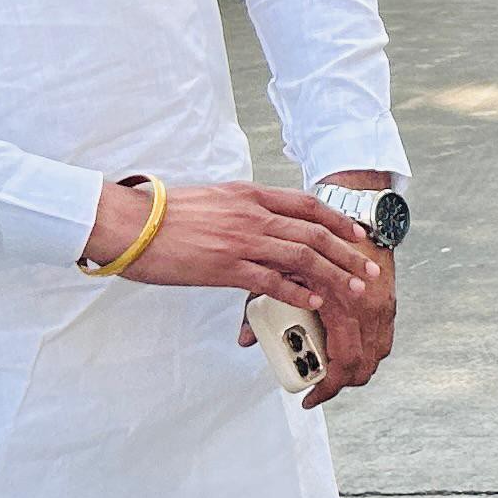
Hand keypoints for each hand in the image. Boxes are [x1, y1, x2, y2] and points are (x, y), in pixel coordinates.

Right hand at [90, 178, 396, 404]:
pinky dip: (298, 292)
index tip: (356, 234)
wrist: (128, 223)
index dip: (337, 220)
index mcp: (249, 194)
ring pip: (303, 257)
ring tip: (354, 290)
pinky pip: (273, 281)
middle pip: (315, 233)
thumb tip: (257, 220)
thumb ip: (240, 209)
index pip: (306, 204)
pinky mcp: (226, 267)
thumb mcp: (212, 200)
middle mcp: (252, 214)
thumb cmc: (162, 214)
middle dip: (348, 253)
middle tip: (369, 270)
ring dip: (335, 274)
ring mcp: (242, 240)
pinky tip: (315, 302)